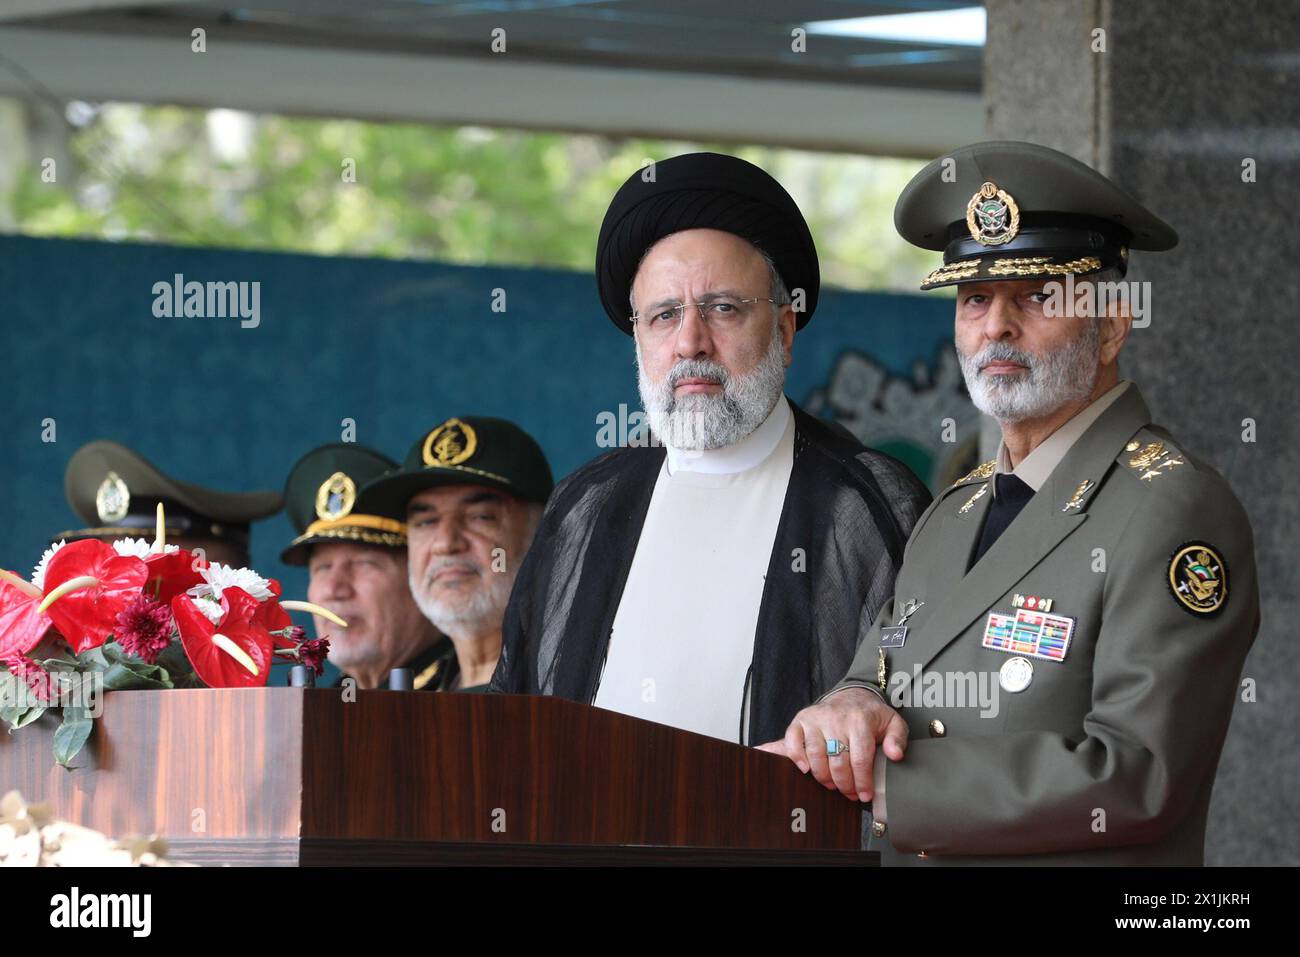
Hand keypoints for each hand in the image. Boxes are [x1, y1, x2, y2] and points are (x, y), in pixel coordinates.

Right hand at [756, 687, 908, 802]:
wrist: (852, 695)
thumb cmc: (872, 716)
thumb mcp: (893, 723)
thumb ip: (898, 739)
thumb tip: (895, 755)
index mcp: (860, 721)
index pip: (860, 760)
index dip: (862, 783)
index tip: (864, 796)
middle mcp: (836, 718)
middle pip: (837, 762)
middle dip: (844, 785)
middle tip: (850, 794)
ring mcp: (816, 718)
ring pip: (815, 756)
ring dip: (824, 777)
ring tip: (833, 785)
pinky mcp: (801, 719)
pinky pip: (793, 741)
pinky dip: (796, 758)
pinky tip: (806, 770)